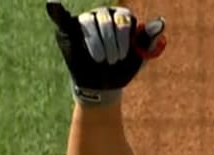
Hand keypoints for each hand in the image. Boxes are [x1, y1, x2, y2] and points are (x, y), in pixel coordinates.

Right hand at [46, 3, 166, 103]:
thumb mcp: (139, 57)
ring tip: (100, 59)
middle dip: (110, 41)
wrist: (103, 87)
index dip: (123, 37)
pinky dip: (55, 9)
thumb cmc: (122, 69)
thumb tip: (161, 22)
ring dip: (96, 42)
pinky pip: (60, 16)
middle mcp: (103, 14)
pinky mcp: (68, 29)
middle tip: (111, 61)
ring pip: (89, 21)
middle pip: (106, 18)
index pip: (123, 17)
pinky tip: (52, 3)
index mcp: (122, 17)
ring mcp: (85, 20)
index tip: (122, 56)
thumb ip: (149, 40)